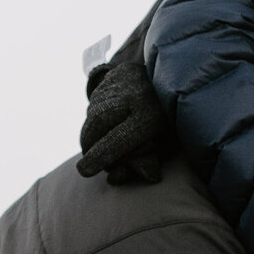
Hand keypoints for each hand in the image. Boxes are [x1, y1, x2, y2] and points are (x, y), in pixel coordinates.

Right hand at [76, 26, 171, 185]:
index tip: (85, 170)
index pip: (116, 141)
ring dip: (90, 136)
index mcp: (149, 117)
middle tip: (94, 162)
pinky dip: (94, 121)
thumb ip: (144, 159)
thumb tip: (120, 178)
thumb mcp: (165, 142)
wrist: (168, 76)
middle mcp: (131, 98)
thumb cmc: (168, 118)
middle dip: (90, 149)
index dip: (99, 157)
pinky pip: (92, 106)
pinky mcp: (109, 79)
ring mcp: (118, 86)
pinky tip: (105, 125)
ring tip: (100, 145)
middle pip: (96, 129)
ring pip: (90, 119)